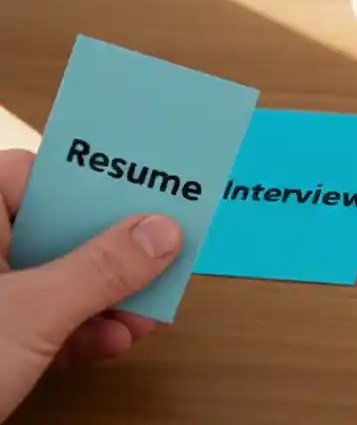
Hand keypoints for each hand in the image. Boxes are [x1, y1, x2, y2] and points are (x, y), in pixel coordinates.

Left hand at [0, 148, 181, 420]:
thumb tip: (160, 231)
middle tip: (162, 259)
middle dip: (110, 254)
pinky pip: (40, 320)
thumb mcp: (30, 314)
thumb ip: (100, 269)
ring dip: (105, 300)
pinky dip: (77, 332)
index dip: (90, 186)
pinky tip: (109, 344)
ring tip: (146, 315)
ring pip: (52, 279)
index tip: (150, 197)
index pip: (31, 177)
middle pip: (51, 231)